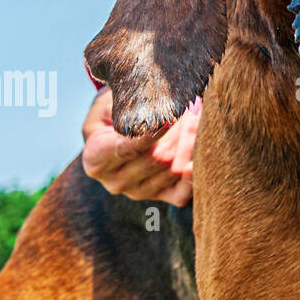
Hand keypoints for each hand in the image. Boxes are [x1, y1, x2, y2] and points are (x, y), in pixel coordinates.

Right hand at [80, 87, 199, 206]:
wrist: (119, 131)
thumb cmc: (116, 110)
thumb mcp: (110, 103)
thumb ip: (125, 105)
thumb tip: (153, 104)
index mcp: (96, 159)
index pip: (126, 149)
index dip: (150, 135)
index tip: (169, 119)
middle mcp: (115, 181)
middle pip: (157, 159)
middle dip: (179, 132)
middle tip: (190, 109)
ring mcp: (138, 192)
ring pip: (172, 170)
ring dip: (190, 143)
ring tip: (195, 120)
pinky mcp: (160, 196)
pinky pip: (181, 193)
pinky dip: (194, 176)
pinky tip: (203, 157)